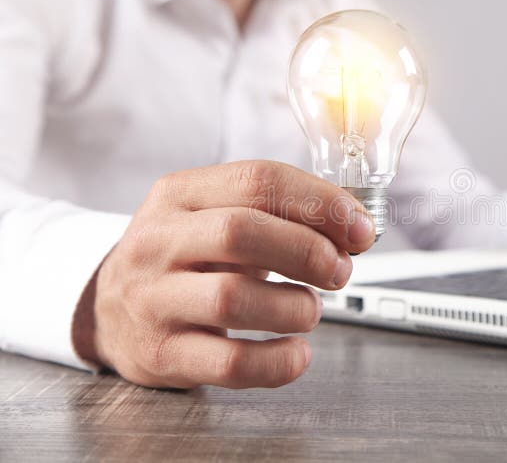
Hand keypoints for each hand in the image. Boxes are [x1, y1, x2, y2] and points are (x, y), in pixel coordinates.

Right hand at [72, 161, 374, 388]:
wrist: (108, 308)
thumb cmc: (184, 258)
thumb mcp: (216, 217)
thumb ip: (279, 215)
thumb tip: (354, 228)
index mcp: (179, 194)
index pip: (258, 180)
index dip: (321, 203)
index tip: (360, 228)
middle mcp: (158, 241)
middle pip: (241, 232)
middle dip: (308, 251)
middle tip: (339, 270)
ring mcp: (152, 299)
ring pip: (232, 298)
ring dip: (294, 306)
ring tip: (309, 309)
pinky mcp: (160, 354)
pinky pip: (228, 362)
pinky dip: (277, 362)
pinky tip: (297, 353)